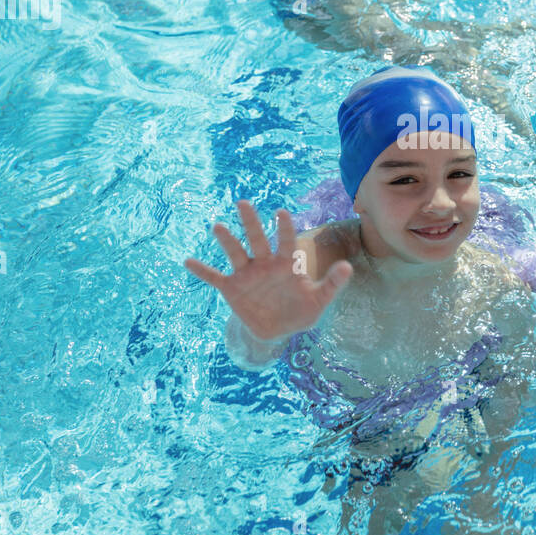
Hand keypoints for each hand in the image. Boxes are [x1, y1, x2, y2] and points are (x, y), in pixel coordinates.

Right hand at [183, 201, 352, 341]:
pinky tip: (188, 261)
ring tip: (217, 226)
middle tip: (244, 203)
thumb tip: (348, 267)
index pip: (286, 242)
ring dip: (227, 240)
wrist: (277, 331)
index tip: (281, 212)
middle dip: (251, 222)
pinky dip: (202, 271)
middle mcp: (265, 264)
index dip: (284, 228)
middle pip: (257, 240)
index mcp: (286, 264)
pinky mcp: (232, 289)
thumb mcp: (319, 302)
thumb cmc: (299, 311)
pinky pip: (215, 278)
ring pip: (236, 253)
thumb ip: (332, 285)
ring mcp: (247, 275)